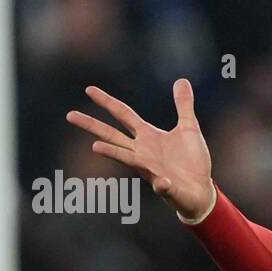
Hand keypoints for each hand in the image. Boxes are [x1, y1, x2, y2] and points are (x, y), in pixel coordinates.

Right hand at [66, 78, 213, 219]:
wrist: (201, 190)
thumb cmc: (192, 161)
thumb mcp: (189, 128)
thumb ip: (184, 106)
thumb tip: (182, 80)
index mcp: (148, 136)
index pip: (123, 114)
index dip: (107, 102)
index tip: (89, 89)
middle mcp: (143, 152)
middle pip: (113, 135)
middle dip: (92, 125)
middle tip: (70, 115)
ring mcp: (151, 170)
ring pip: (128, 160)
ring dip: (113, 153)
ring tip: (95, 147)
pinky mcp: (166, 187)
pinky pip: (161, 186)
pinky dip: (161, 184)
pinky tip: (162, 182)